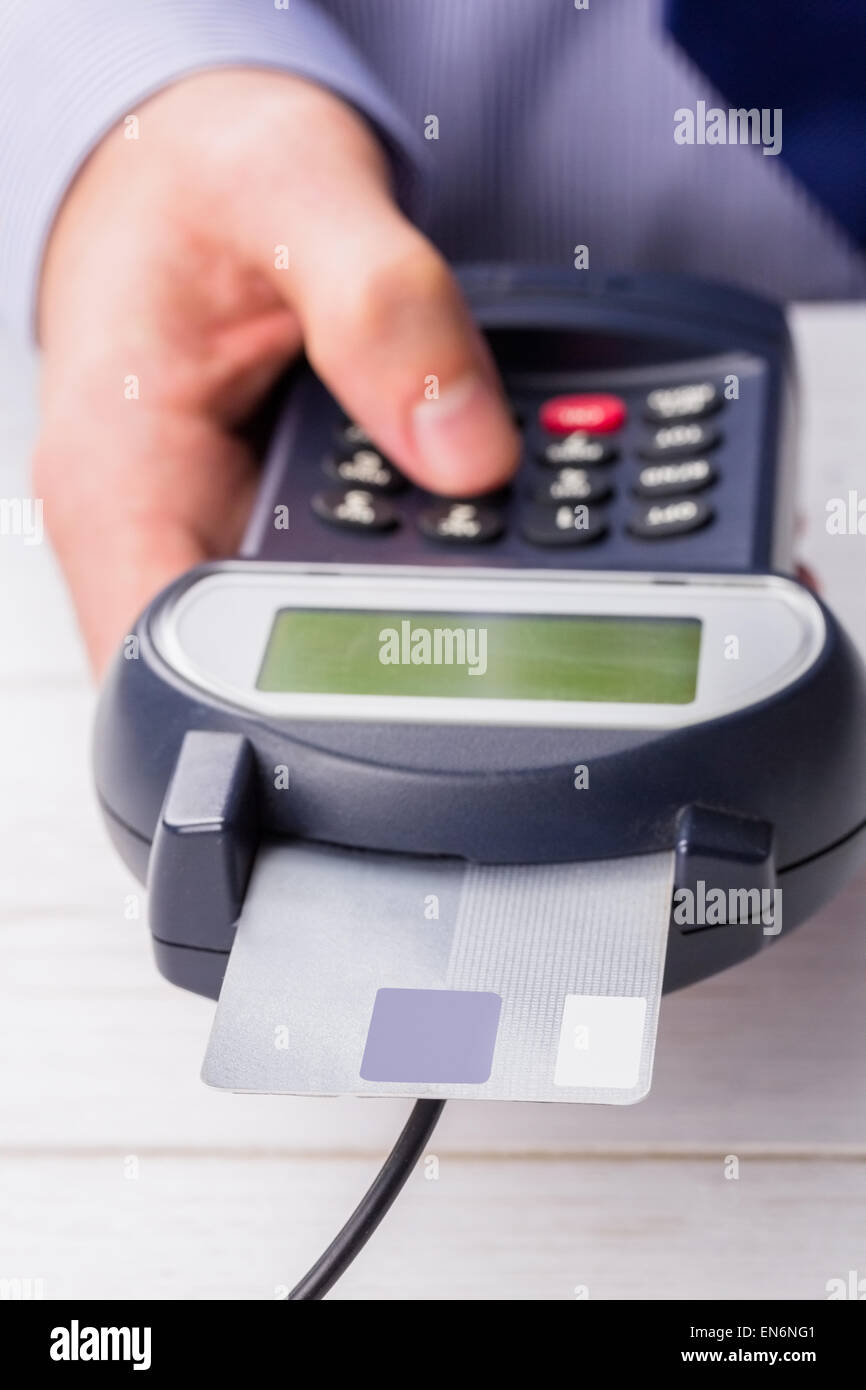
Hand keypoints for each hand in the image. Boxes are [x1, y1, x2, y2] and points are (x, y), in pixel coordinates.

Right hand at [34, 69, 519, 674]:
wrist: (193, 175)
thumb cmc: (198, 179)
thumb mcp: (289, 188)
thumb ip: (378, 305)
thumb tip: (467, 452)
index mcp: (116, 478)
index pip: (163, 666)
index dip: (269, 718)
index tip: (395, 694)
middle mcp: (157, 534)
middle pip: (264, 674)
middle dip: (384, 658)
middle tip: (494, 599)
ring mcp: (215, 542)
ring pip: (317, 638)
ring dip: (409, 612)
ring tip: (494, 548)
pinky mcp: (267, 533)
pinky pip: (346, 579)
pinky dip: (413, 562)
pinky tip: (468, 525)